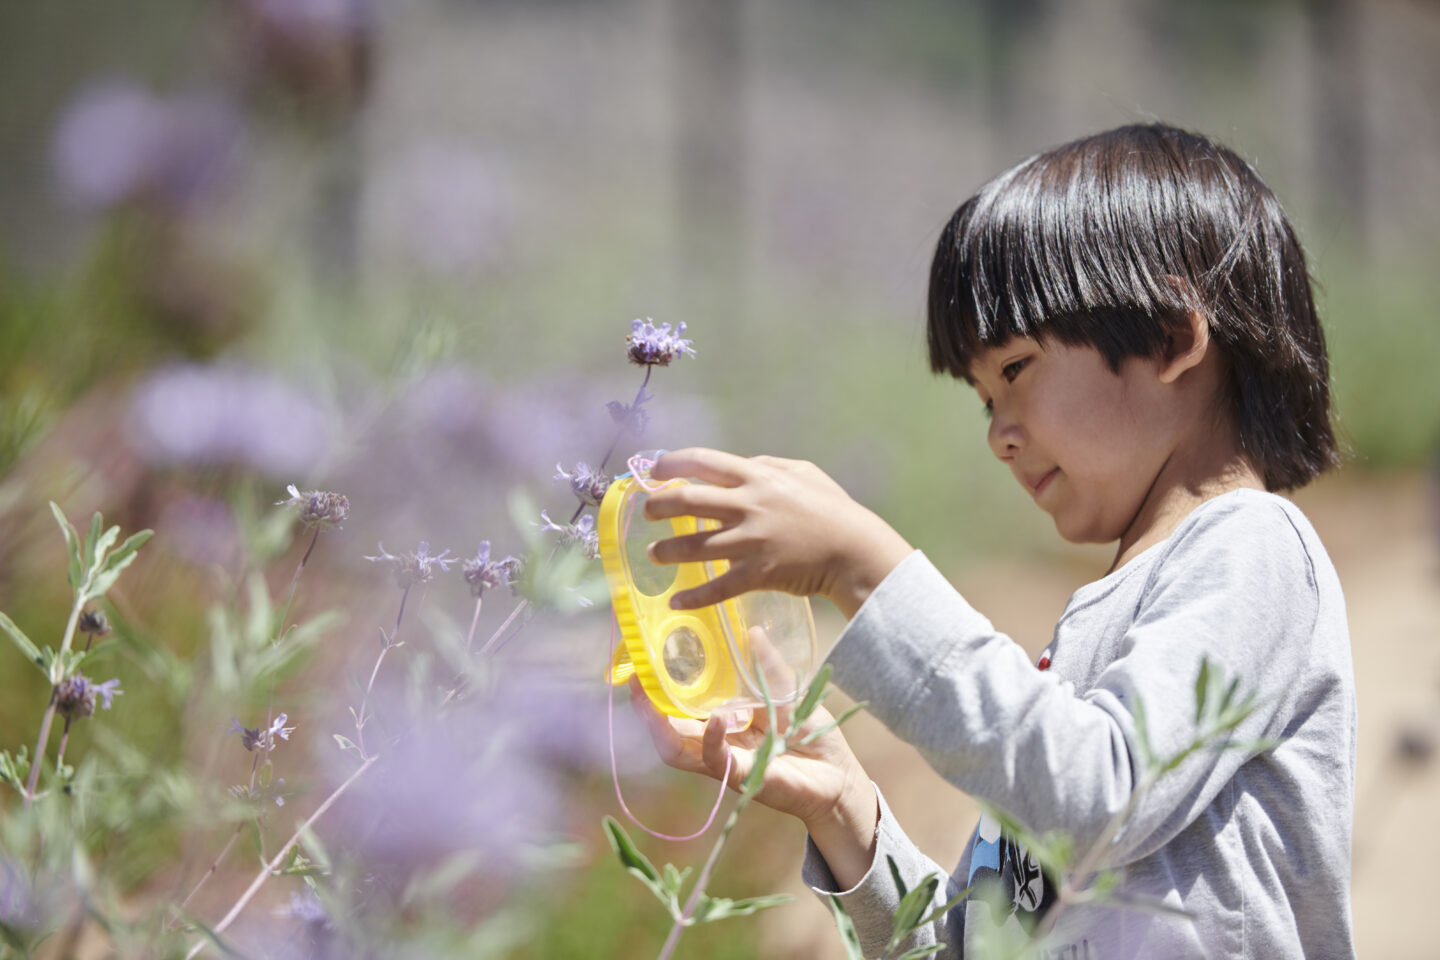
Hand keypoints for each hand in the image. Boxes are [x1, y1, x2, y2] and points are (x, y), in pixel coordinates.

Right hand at [629, 675, 879, 886]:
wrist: (838, 776)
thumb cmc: (809, 736)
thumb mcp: (785, 692)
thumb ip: (767, 665)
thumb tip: (752, 630)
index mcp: (721, 722)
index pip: (677, 707)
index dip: (655, 689)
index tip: (641, 661)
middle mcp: (715, 743)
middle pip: (665, 730)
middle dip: (644, 706)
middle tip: (632, 677)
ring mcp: (725, 762)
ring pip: (676, 749)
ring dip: (660, 724)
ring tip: (649, 697)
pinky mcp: (741, 776)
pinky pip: (713, 759)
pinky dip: (710, 738)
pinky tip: (716, 718)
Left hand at [644, 448, 912, 617]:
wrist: (856, 551)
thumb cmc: (833, 510)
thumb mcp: (805, 473)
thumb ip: (770, 465)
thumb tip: (743, 463)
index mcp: (758, 477)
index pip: (703, 461)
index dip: (671, 463)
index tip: (655, 471)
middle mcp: (748, 505)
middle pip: (688, 501)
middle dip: (659, 506)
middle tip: (649, 512)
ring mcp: (751, 541)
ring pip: (693, 547)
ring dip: (667, 551)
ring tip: (654, 554)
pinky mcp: (757, 574)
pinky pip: (716, 588)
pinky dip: (693, 598)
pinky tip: (676, 602)